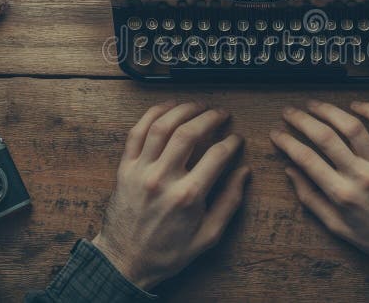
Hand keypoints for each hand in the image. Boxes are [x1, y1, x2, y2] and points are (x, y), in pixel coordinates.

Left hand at [93, 101, 250, 289]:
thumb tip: (244, 173)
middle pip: (188, 133)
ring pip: (162, 126)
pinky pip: (136, 133)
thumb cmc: (167, 252)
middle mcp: (163, 179)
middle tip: (221, 114)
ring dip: (182, 110)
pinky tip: (167, 108)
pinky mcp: (125, 169)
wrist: (124, 262)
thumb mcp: (208, 237)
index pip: (216, 155)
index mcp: (187, 197)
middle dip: (210, 117)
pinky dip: (152, 115)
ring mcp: (141, 171)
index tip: (236, 139)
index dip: (232, 142)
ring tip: (197, 106)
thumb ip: (229, 203)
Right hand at [270, 100, 368, 270]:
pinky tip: (355, 105)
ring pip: (352, 126)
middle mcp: (361, 176)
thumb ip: (310, 198)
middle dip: (302, 120)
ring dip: (329, 111)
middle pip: (325, 137)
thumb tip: (290, 171)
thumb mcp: (336, 226)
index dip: (286, 142)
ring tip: (314, 105)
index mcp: (342, 195)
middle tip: (289, 113)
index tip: (276, 133)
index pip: (306, 159)